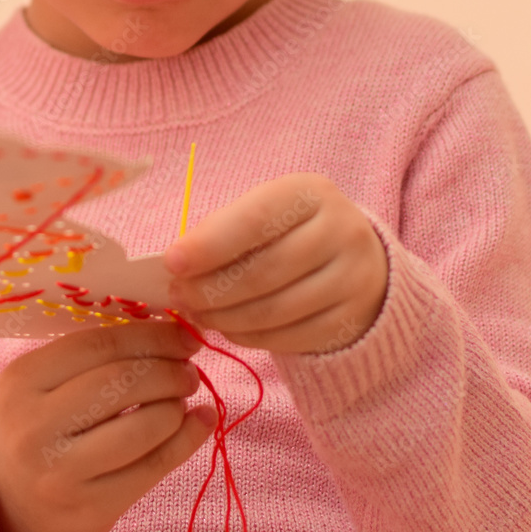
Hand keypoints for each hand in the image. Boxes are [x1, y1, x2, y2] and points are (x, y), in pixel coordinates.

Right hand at [0, 320, 215, 531]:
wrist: (10, 508)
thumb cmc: (41, 430)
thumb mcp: (43, 386)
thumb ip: (95, 359)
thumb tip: (171, 334)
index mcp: (22, 380)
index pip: (99, 345)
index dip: (151, 337)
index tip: (183, 337)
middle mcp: (35, 425)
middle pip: (123, 382)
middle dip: (169, 371)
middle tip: (188, 372)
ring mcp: (61, 470)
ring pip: (144, 426)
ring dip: (177, 406)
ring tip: (183, 399)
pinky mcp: (91, 506)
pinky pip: (156, 465)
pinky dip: (189, 438)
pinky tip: (201, 421)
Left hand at [163, 173, 387, 355]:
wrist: (358, 262)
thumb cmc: (291, 232)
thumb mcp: (266, 213)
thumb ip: (224, 231)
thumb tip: (177, 264)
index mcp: (311, 194)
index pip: (256, 219)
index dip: (210, 244)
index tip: (172, 262)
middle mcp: (342, 232)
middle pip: (264, 271)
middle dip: (211, 288)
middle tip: (179, 296)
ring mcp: (353, 279)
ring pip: (274, 310)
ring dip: (225, 317)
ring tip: (199, 313)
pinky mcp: (350, 320)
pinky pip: (288, 337)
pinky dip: (249, 337)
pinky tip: (229, 328)